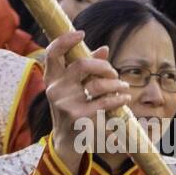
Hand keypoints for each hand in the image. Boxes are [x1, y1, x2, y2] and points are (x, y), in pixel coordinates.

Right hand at [42, 29, 131, 174]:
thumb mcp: (74, 88)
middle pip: (82, 64)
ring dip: (115, 83)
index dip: (65, 40)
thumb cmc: (73, 108)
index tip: (81, 33)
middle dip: (104, 66)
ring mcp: (65, 104)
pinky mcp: (77, 117)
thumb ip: (87, 68)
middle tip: (113, 72)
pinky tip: (124, 98)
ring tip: (123, 86)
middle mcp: (55, 89)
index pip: (52, 53)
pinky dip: (118, 98)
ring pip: (97, 84)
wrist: (67, 141)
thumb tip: (104, 49)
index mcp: (51, 79)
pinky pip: (104, 102)